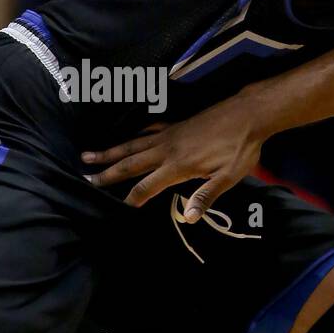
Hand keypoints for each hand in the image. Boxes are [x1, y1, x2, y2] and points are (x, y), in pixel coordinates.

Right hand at [81, 93, 263, 216]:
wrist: (248, 114)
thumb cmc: (241, 148)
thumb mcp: (229, 177)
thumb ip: (207, 196)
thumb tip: (189, 218)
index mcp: (178, 165)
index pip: (147, 186)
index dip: (131, 198)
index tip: (117, 208)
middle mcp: (167, 149)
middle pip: (130, 163)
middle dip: (107, 173)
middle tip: (85, 180)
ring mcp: (169, 134)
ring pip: (132, 144)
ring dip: (110, 152)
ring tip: (87, 156)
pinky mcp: (176, 124)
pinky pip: (147, 130)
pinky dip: (133, 136)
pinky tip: (127, 138)